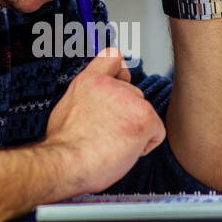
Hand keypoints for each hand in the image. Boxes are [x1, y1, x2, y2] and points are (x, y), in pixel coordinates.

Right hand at [42, 48, 165, 193]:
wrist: (65, 163)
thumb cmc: (64, 147)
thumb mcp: (66, 110)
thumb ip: (86, 99)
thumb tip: (95, 105)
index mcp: (89, 81)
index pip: (113, 58)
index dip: (120, 72)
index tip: (121, 80)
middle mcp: (110, 85)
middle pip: (133, 94)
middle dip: (127, 115)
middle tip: (107, 134)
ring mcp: (129, 99)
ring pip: (145, 114)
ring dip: (135, 131)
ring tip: (111, 144)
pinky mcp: (144, 117)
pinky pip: (157, 132)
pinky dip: (145, 145)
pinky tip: (124, 150)